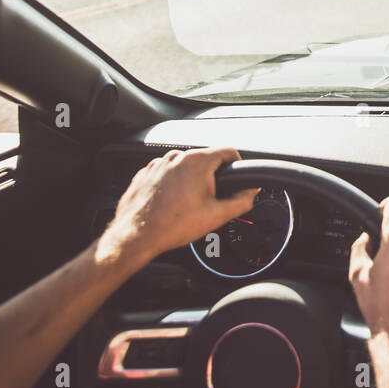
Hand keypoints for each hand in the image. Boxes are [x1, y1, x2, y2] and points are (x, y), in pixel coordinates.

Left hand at [98, 147, 258, 266]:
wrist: (137, 236)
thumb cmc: (172, 225)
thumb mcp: (217, 216)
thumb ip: (241, 201)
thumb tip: (251, 193)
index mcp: (196, 161)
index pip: (228, 151)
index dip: (238, 164)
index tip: (237, 177)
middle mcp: (176, 157)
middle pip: (205, 160)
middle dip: (212, 178)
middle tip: (210, 200)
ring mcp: (158, 164)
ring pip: (185, 167)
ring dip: (191, 182)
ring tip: (187, 206)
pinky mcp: (145, 174)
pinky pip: (167, 174)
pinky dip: (172, 186)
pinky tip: (171, 205)